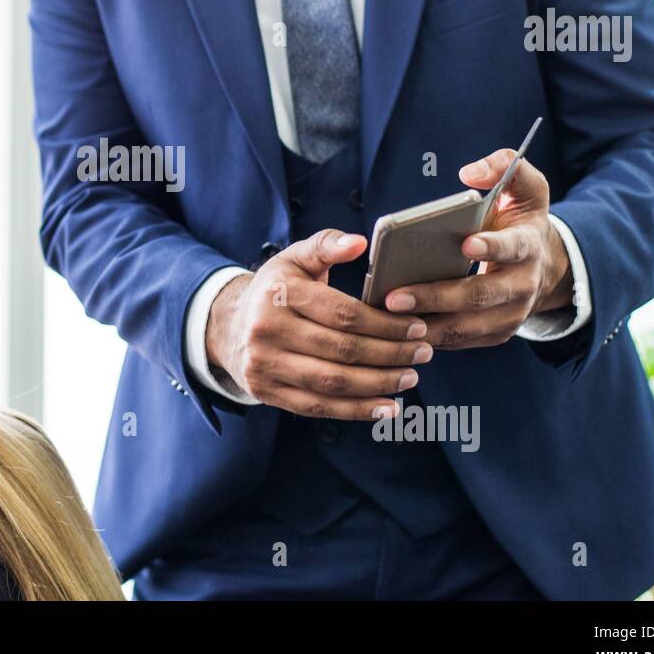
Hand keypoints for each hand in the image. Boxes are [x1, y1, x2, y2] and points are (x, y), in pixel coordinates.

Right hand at [204, 229, 432, 419]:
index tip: (416, 326)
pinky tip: (386, 406)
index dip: (384, 324)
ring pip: (333, 382)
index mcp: (278, 293)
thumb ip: (326, 245)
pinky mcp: (266, 391)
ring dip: (378, 384)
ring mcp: (264, 365)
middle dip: (390, 354)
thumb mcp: (295, 258)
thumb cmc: (276, 289)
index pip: (342, 314)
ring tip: (409, 378)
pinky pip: (318, 406)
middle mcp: (266, 331)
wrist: (230, 326)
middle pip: (342, 350)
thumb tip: (359, 243)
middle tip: (423, 352)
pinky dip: (356, 411)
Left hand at [384, 149, 573, 348]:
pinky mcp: (495, 334)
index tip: (465, 243)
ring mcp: (510, 315)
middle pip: (479, 295)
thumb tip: (470, 172)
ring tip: (387, 319)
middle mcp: (522, 285)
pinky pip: (460, 341)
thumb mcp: (525, 188)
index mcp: (528, 246)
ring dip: (426, 325)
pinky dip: (429, 338)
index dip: (491, 246)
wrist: (545, 266)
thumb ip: (505, 167)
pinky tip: (396, 331)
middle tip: (395, 297)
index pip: (513, 247)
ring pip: (466, 326)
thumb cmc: (519, 222)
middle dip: (436, 297)